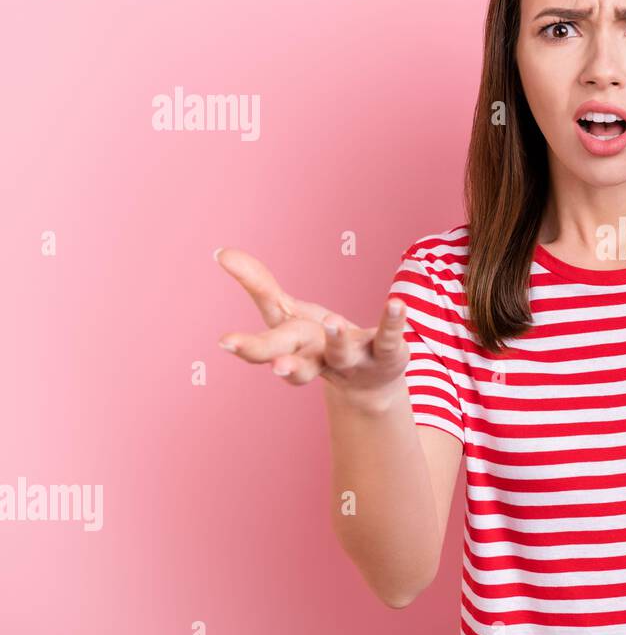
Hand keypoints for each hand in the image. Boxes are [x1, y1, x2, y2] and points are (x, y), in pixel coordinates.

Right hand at [214, 247, 409, 395]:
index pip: (266, 349)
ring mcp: (353, 358)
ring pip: (341, 353)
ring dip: (336, 340)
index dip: (247, 348)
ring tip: (332, 321)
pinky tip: (397, 303)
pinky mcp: (385, 353)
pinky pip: (388, 337)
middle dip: (284, 364)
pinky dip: (393, 321)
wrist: (369, 383)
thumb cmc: (318, 343)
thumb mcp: (288, 313)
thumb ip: (258, 285)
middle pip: (297, 362)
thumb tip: (220, 252)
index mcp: (292, 349)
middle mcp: (319, 359)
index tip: (224, 343)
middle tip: (275, 366)